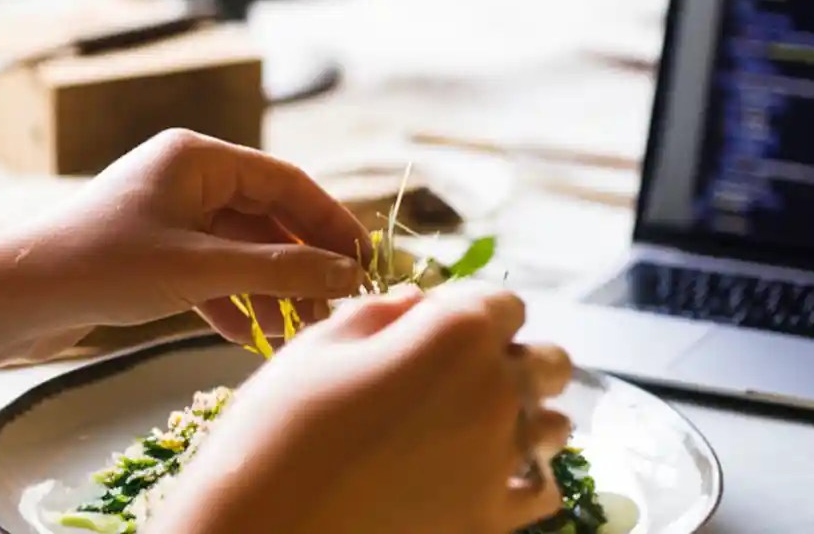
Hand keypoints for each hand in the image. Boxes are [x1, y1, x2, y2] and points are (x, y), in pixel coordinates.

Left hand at [0, 129, 370, 347]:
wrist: (17, 295)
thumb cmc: (104, 266)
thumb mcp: (200, 269)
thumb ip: (279, 271)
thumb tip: (347, 275)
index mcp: (198, 157)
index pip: (286, 181)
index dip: (331, 221)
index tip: (365, 263)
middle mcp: (186, 177)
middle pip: (266, 216)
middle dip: (300, 263)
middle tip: (338, 305)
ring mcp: (168, 215)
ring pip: (239, 250)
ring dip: (268, 290)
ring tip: (297, 333)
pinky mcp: (152, 252)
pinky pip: (210, 272)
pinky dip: (232, 302)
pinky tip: (251, 339)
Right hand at [149, 283, 574, 533]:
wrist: (259, 530)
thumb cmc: (276, 426)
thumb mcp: (317, 347)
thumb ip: (380, 315)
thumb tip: (417, 306)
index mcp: (455, 336)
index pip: (503, 303)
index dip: (469, 310)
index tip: (435, 327)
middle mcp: (495, 393)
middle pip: (547, 363)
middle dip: (511, 359)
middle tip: (455, 375)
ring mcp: (500, 463)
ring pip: (554, 426)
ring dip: (525, 417)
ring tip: (473, 427)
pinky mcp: (492, 520)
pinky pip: (542, 490)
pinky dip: (523, 477)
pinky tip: (482, 474)